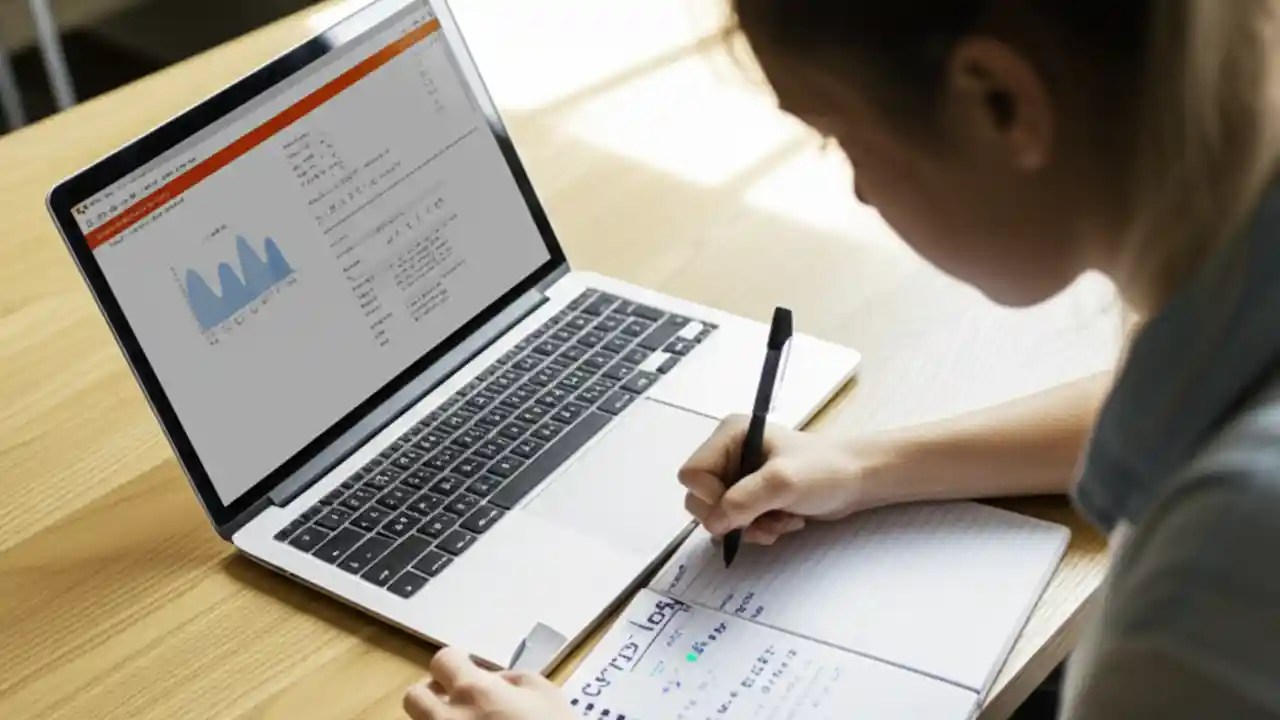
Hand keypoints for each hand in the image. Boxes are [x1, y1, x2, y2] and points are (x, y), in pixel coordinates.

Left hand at [403, 647, 573, 719]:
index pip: (442, 660)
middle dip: (432, 694)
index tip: (467, 668)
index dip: (455, 662)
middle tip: (456, 699)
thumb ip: (512, 679)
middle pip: (414, 697)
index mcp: (474, 692)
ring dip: (439, 719)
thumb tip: (493, 679)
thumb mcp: (545, 694)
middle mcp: (448, 719)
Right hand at [679, 416, 895, 544]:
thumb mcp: (783, 482)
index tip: (741, 507)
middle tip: (765, 518)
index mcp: (730, 436)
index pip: (692, 474)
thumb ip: (743, 501)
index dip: (710, 497)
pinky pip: (735, 523)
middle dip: (733, 517)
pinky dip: (757, 529)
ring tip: (781, 521)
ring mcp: (739, 476)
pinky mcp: (750, 496)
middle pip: (701, 498)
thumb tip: (714, 523)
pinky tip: (783, 521)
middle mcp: (728, 454)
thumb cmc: (825, 470)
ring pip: (718, 516)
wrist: (858, 480)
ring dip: (748, 527)